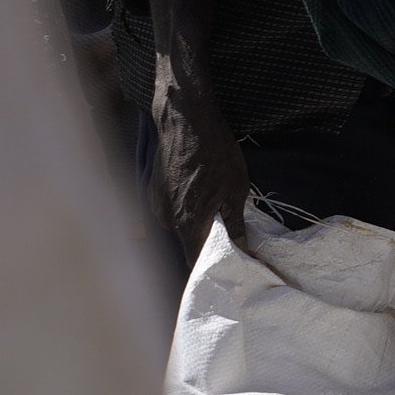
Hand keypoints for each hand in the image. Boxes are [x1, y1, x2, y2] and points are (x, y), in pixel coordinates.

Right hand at [151, 65, 249, 258]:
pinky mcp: (152, 193)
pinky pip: (171, 211)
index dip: (210, 268)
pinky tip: (198, 194)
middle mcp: (165, 220)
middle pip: (186, 243)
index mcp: (187, 223)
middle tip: (227, 238)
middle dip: (205, 244)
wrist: (186, 121)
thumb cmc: (217, 154)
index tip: (226, 273)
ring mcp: (155, 206)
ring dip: (194, 224)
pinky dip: (184, 209)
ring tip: (214, 209)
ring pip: (178, 226)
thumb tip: (242, 250)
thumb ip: (234, 224)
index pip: (194, 261)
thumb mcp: (236, 190)